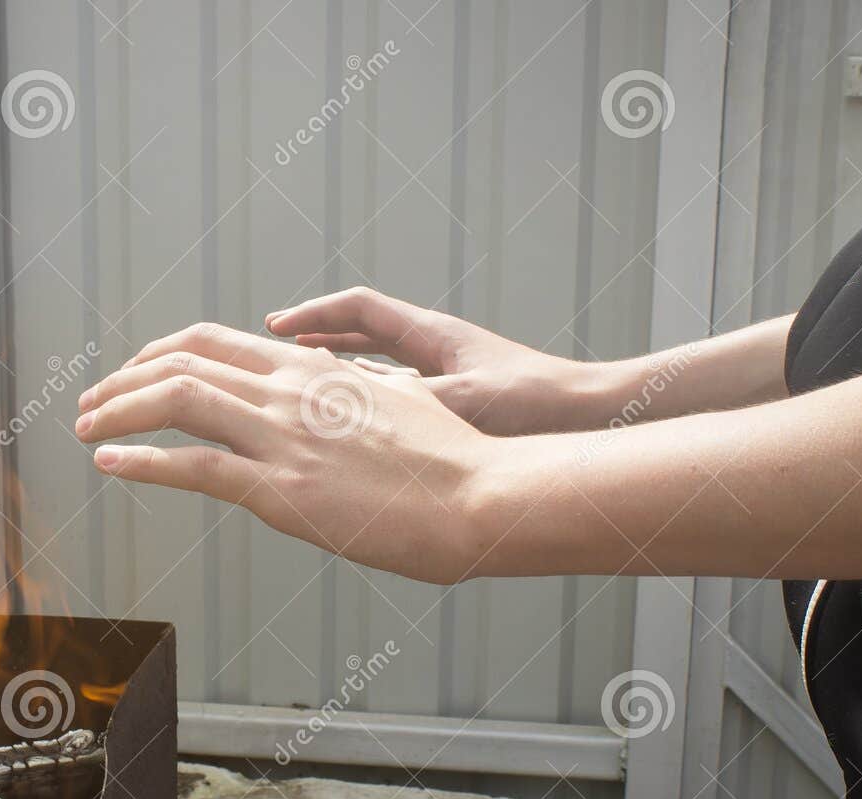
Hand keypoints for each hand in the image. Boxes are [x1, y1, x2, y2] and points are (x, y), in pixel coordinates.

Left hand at [74, 322, 491, 582]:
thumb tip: (353, 383)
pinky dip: (140, 463)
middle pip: (178, 363)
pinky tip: (108, 465)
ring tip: (83, 430)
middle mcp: (289, 391)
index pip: (211, 342)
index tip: (131, 375)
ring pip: (174, 400)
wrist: (485, 496)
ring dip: (115, 413)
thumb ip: (364, 388)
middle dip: (120, 382)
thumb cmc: (455, 460)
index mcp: (313, 370)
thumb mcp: (405, 400)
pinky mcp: (284, 490)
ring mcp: (284, 438)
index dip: (156, 355)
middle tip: (89, 405)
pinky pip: (193, 466)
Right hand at [265, 286, 601, 434]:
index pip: (358, 310)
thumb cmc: (537, 402)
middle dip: (314, 338)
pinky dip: (368, 399)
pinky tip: (353, 424)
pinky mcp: (456, 399)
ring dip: (337, 368)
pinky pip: (397, 393)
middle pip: (360, 331)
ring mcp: (445, 371)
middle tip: (271, 350)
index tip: (274, 329)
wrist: (590, 414)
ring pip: (376, 363)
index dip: (312, 316)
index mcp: (431, 335)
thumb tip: (360, 404)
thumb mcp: (468, 400)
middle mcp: (434, 347)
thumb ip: (413, 401)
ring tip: (298, 383)